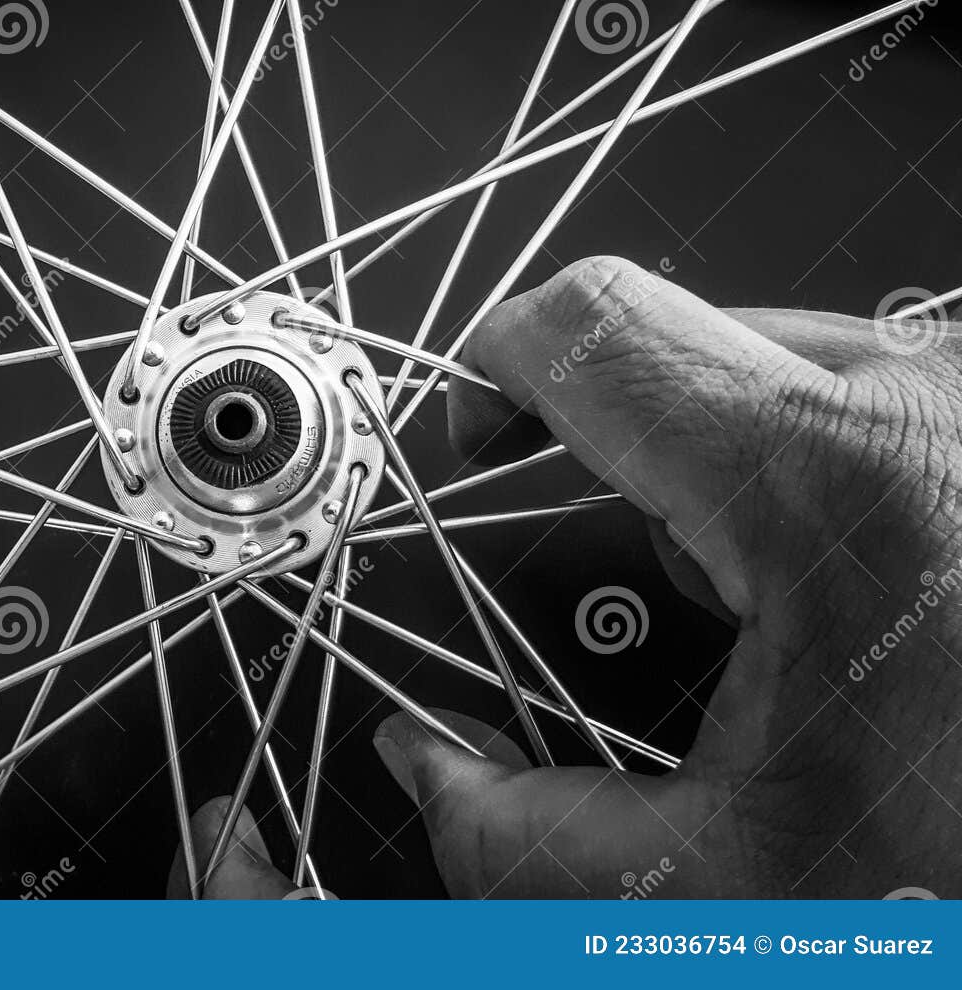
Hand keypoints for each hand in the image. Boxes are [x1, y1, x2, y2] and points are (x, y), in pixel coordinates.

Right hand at [178, 256, 961, 897]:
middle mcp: (930, 412)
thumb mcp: (718, 897)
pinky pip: (870, 407)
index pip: (592, 331)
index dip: (489, 374)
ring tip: (733, 610)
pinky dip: (804, 485)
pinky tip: (826, 603)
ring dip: (715, 474)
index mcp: (832, 486)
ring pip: (780, 369)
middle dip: (606, 452)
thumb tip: (432, 769)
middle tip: (594, 563)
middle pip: (681, 340)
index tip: (462, 438)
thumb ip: (516, 835)